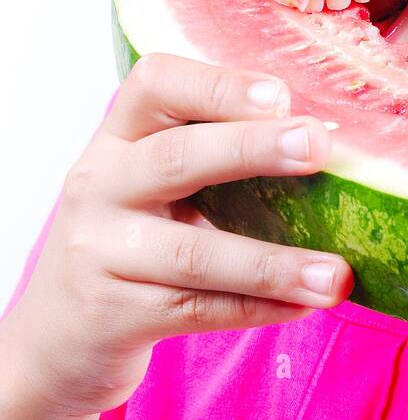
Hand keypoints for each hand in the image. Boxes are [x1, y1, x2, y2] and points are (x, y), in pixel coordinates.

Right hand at [2, 53, 353, 419]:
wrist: (58, 335)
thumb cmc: (131, 243)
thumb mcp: (149, 186)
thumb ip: (215, 158)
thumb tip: (328, 145)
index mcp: (118, 139)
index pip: (153, 84)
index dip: (219, 84)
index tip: (281, 95)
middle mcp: (101, 186)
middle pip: (178, 157)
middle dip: (252, 148)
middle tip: (318, 145)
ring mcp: (101, 253)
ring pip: (195, 254)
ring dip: (274, 263)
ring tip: (335, 274)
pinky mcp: (113, 315)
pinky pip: (198, 311)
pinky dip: (259, 309)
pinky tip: (304, 305)